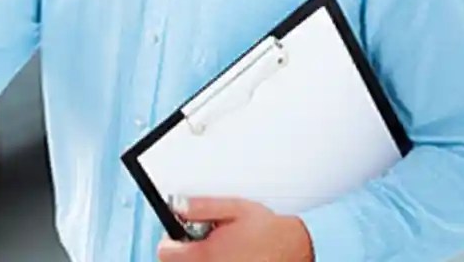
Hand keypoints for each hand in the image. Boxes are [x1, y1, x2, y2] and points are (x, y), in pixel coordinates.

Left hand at [156, 197, 313, 261]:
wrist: (298, 251)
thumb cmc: (270, 232)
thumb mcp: (235, 208)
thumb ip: (202, 207)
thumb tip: (176, 206)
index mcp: (205, 255)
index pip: (164, 252)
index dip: (170, 240)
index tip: (180, 232)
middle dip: (185, 249)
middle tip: (205, 237)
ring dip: (200, 258)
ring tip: (223, 248)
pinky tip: (231, 255)